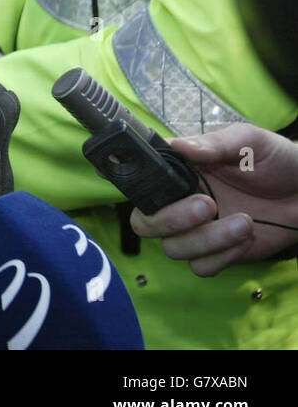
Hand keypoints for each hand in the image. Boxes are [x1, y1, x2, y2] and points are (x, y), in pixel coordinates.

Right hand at [130, 123, 297, 275]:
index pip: (140, 178)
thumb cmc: (276, 160)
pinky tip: (246, 237)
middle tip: (207, 205)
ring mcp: (196, 230)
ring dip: (208, 239)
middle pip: (144, 222)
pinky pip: (201, 267)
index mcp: (179, 171)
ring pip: (174, 248)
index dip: (129, 182)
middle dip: (170, 219)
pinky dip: (223, 256)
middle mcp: (179, 201)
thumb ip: (214, 143)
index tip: (140, 180)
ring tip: (245, 222)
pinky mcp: (217, 253)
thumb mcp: (248, 140)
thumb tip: (178, 146)